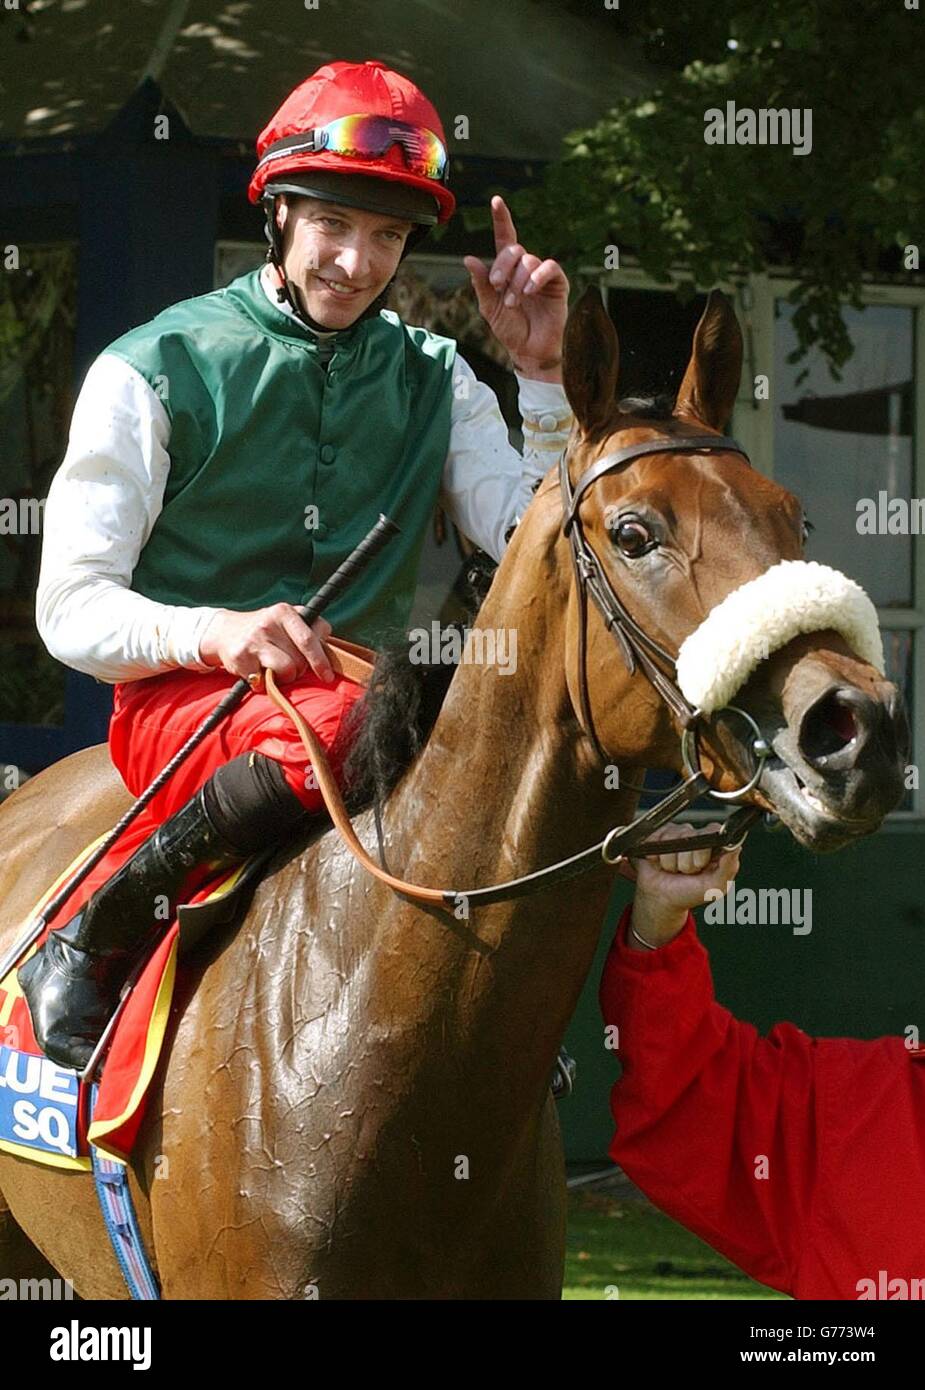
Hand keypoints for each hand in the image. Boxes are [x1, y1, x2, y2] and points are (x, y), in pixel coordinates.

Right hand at [199, 605, 333, 686]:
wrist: (224, 631)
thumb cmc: (266, 629)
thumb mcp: (288, 619)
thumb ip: (311, 628)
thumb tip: (328, 647)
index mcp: (284, 612)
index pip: (308, 640)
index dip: (320, 661)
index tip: (327, 676)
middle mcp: (268, 624)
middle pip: (299, 661)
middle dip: (299, 670)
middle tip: (288, 665)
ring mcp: (253, 641)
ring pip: (285, 671)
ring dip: (284, 677)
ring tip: (274, 669)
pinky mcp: (240, 658)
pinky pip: (264, 682)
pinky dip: (263, 683)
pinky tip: (257, 671)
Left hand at [463, 196, 568, 379]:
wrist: (529, 350)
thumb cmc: (510, 330)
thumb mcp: (489, 307)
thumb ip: (481, 283)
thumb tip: (468, 258)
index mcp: (507, 270)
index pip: (505, 239)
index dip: (501, 219)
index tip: (496, 201)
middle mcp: (525, 268)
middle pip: (515, 249)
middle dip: (503, 266)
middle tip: (497, 286)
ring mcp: (542, 275)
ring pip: (529, 261)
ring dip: (517, 282)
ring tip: (514, 302)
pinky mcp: (558, 284)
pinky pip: (549, 268)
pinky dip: (537, 278)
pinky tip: (530, 292)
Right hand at [629, 823, 741, 949]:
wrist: (662, 900)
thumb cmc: (689, 893)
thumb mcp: (715, 887)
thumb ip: (729, 868)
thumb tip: (736, 847)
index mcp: (713, 845)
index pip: (711, 832)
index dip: (702, 850)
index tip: (699, 866)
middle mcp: (695, 836)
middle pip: (688, 835)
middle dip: (684, 859)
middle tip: (685, 871)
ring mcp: (676, 834)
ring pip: (670, 837)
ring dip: (669, 860)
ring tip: (672, 869)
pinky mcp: (658, 835)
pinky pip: (655, 837)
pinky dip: (655, 855)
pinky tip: (659, 862)